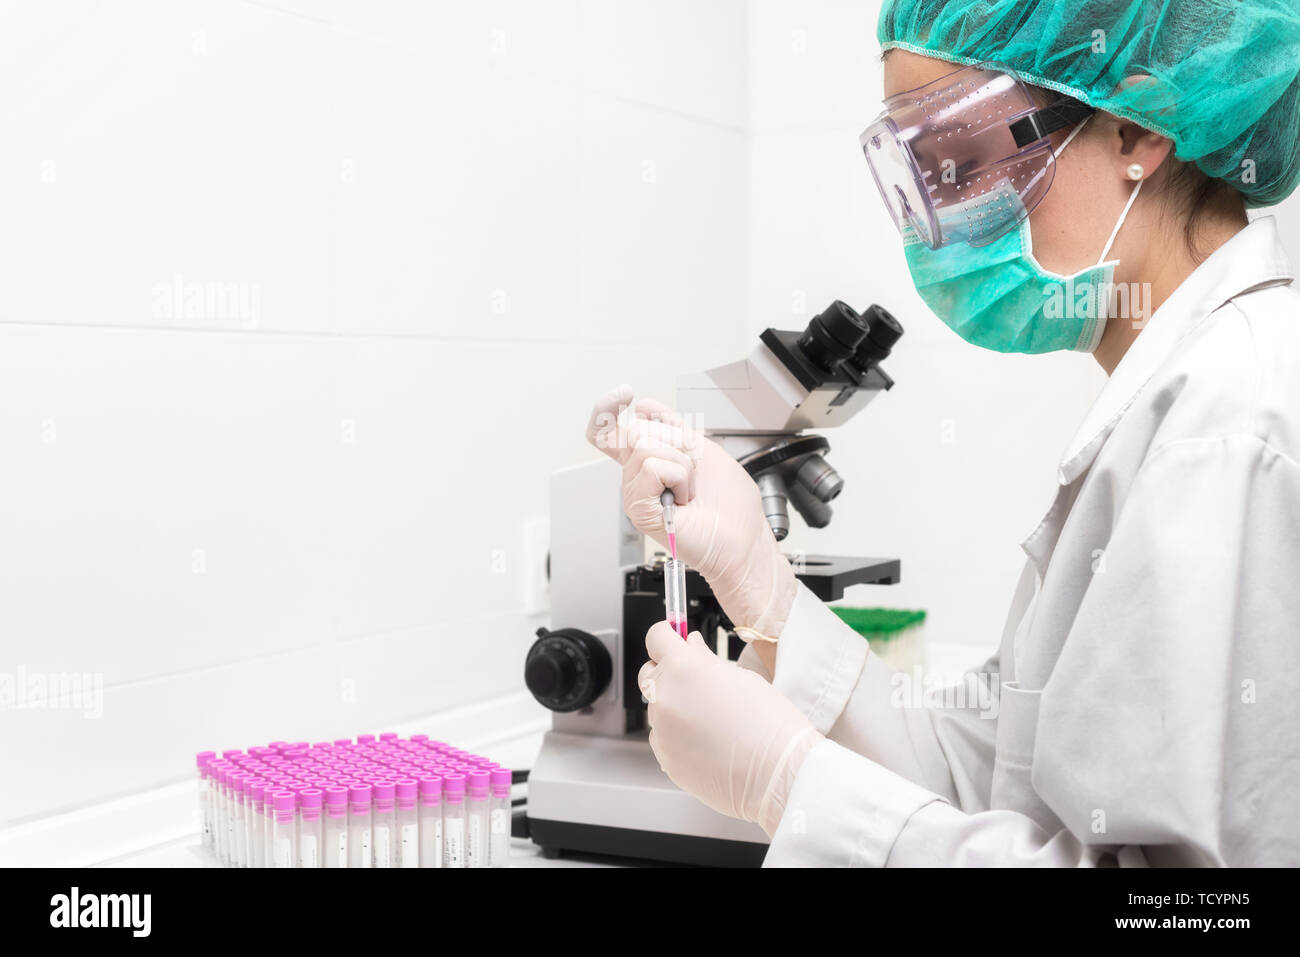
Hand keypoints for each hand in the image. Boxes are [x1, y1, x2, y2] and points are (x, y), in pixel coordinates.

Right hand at [585, 385, 797, 638]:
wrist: (743, 538)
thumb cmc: (730, 505)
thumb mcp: (703, 450)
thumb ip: (673, 427)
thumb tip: (644, 406)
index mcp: (648, 462)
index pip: (608, 431)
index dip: (606, 408)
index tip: (625, 394)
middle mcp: (637, 477)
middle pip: (635, 429)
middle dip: (675, 442)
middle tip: (691, 472)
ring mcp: (636, 493)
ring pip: (644, 445)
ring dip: (681, 463)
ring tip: (689, 490)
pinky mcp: (640, 509)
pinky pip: (653, 467)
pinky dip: (679, 477)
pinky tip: (684, 500)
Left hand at [638, 621, 820, 834]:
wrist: (778, 774)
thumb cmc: (769, 725)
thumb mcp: (740, 677)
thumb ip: (705, 658)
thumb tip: (689, 645)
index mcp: (683, 668)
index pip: (656, 637)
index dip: (667, 636)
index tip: (675, 640)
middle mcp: (665, 697)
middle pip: (649, 672)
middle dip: (668, 672)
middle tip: (698, 682)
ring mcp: (661, 730)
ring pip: (658, 708)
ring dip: (676, 707)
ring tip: (712, 720)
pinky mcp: (664, 757)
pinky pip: (663, 737)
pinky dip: (678, 735)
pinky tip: (707, 742)